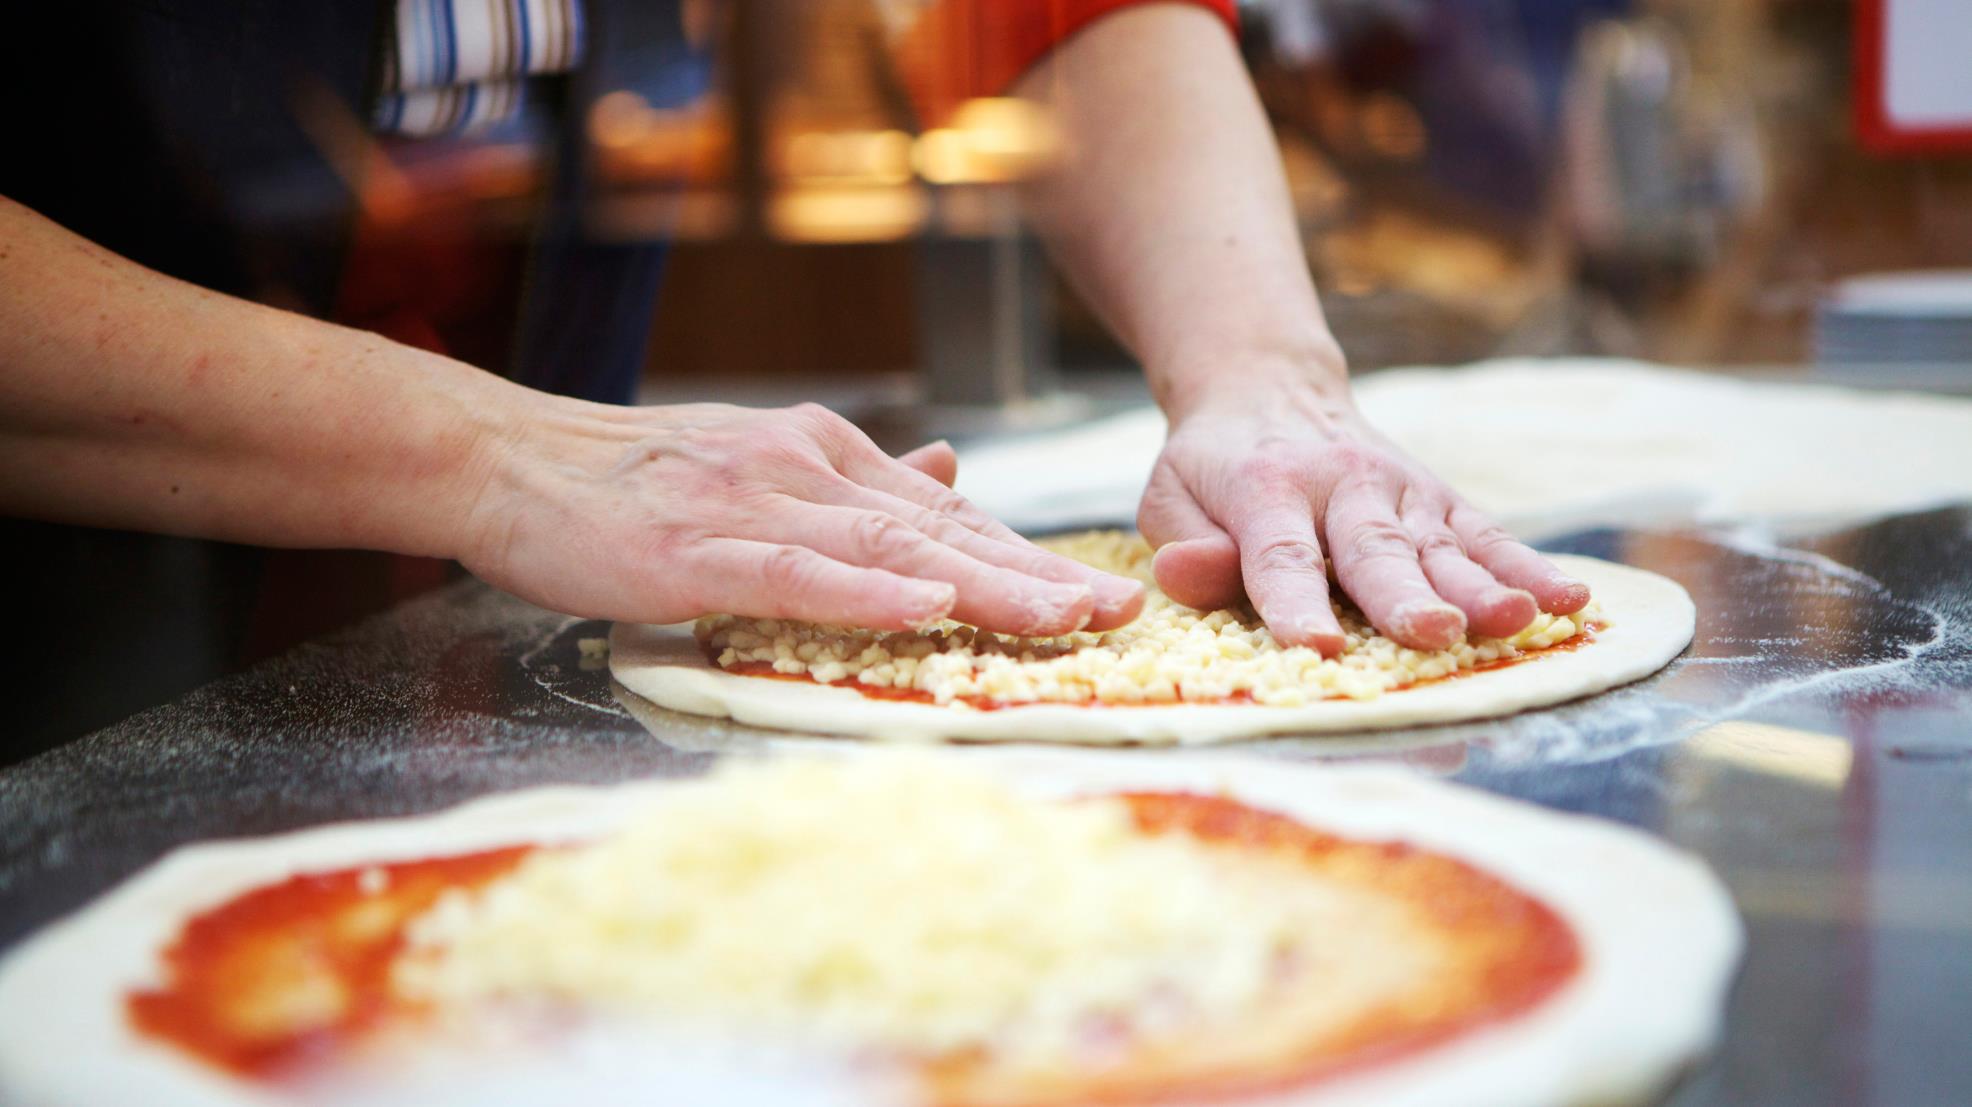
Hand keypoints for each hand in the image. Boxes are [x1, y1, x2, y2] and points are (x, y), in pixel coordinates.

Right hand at [461, 398, 1144, 633]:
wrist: (512, 460)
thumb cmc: (631, 478)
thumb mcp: (758, 462)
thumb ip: (855, 481)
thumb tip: (949, 469)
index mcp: (822, 455)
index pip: (945, 513)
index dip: (1026, 554)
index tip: (1098, 591)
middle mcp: (804, 469)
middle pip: (940, 529)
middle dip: (1036, 573)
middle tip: (1118, 609)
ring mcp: (753, 505)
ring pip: (888, 548)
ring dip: (982, 583)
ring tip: (1059, 615)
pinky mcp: (698, 549)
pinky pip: (796, 572)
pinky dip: (864, 593)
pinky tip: (924, 608)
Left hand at [1137, 384, 1588, 654]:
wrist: (1268, 390)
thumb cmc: (1214, 470)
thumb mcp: (1172, 497)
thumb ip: (1188, 543)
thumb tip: (1184, 574)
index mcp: (1267, 490)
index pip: (1282, 556)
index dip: (1297, 603)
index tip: (1316, 647)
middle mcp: (1343, 486)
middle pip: (1376, 551)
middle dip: (1406, 597)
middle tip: (1436, 633)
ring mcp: (1401, 492)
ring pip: (1442, 546)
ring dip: (1483, 585)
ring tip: (1519, 619)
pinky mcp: (1441, 501)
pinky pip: (1488, 536)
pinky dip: (1529, 567)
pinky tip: (1571, 600)